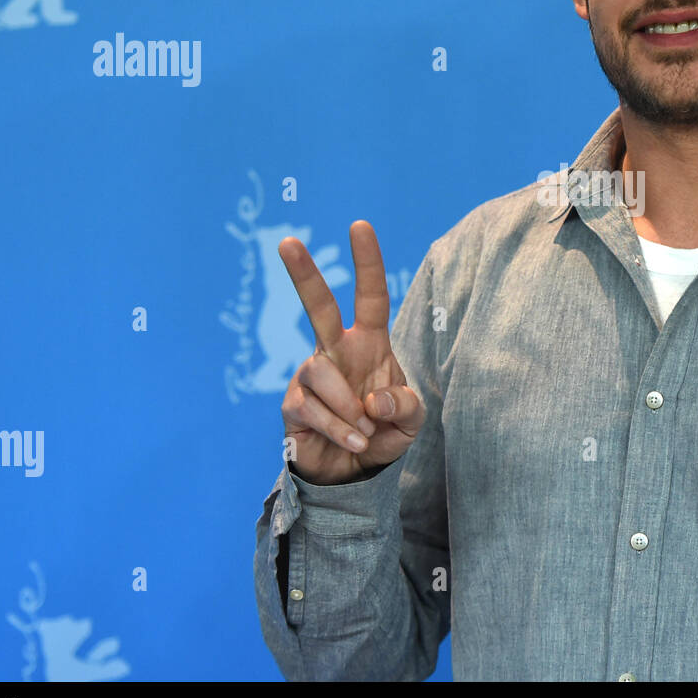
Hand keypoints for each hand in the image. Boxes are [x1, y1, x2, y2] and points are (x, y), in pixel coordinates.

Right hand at [277, 220, 424, 484]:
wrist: (352, 471)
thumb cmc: (383, 432)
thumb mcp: (410, 421)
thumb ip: (404, 407)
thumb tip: (372, 398)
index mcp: (370, 343)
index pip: (371, 296)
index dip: (367, 263)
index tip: (359, 226)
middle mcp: (337, 350)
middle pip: (318, 307)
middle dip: (304, 275)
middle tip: (287, 242)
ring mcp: (312, 374)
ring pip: (322, 373)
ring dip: (348, 408)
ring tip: (364, 430)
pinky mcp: (294, 402)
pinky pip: (313, 408)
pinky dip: (338, 428)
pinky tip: (352, 441)